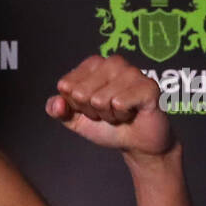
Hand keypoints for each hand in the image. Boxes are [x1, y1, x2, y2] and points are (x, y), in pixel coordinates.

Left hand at [45, 55, 172, 155]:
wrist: (134, 143)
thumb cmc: (106, 125)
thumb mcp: (74, 119)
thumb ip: (58, 110)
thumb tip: (57, 103)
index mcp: (93, 64)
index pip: (66, 86)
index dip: (76, 105)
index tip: (91, 108)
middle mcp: (113, 62)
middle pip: (81, 93)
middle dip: (91, 111)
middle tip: (107, 111)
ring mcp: (132, 72)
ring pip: (100, 99)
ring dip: (108, 115)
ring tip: (120, 112)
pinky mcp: (148, 86)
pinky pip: (119, 103)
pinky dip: (121, 116)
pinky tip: (131, 113)